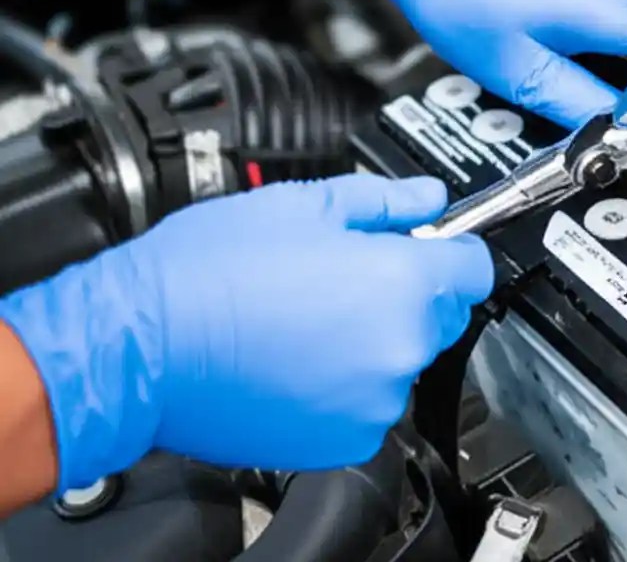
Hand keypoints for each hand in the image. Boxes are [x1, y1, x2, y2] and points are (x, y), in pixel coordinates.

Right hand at [0, 174, 491, 490]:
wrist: (140, 348)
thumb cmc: (207, 274)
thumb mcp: (302, 205)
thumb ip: (384, 202)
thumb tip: (429, 199)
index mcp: (402, 280)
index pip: (474, 266)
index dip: (450, 251)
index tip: (428, 248)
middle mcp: (401, 345)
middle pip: (441, 314)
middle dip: (407, 293)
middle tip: (343, 278)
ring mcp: (377, 399)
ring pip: (400, 359)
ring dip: (372, 342)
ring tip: (305, 320)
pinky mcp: (349, 440)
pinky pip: (369, 403)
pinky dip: (345, 387)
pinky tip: (296, 359)